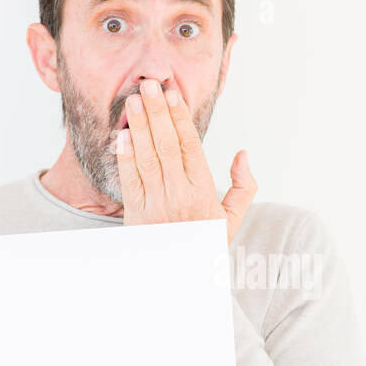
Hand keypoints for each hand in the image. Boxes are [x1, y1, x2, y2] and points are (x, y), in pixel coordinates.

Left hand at [115, 77, 256, 245]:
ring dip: (139, 128)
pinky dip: (124, 157)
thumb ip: (243, 188)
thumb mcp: (232, 220)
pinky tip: (122, 135)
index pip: (190, 148)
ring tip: (134, 101)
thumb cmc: (206, 245)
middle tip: (149, 86)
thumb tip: (242, 155)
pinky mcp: (135, 216)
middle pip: (167, 147)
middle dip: (157, 114)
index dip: (180, 120)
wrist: (180, 280)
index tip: (173, 95)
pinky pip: (129, 181)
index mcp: (203, 194)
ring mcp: (155, 206)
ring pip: (147, 159)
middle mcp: (179, 197)